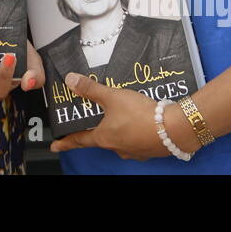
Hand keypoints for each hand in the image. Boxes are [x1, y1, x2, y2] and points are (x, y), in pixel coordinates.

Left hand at [48, 73, 197, 159]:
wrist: (175, 129)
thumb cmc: (140, 113)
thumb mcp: (113, 96)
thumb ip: (91, 88)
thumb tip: (70, 80)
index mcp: (104, 138)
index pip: (79, 140)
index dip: (66, 142)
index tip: (55, 146)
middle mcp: (116, 148)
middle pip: (100, 139)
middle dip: (95, 129)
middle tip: (92, 120)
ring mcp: (133, 152)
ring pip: (119, 139)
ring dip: (117, 129)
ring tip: (119, 115)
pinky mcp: (149, 150)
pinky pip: (135, 140)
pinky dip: (133, 131)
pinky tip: (139, 121)